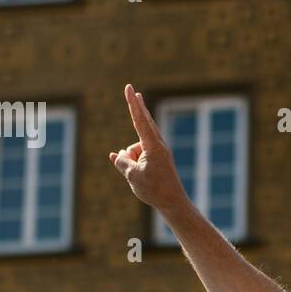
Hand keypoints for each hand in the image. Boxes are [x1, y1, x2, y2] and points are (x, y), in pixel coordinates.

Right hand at [110, 84, 189, 217]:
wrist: (173, 202)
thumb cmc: (154, 189)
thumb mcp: (132, 176)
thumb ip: (122, 162)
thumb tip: (117, 155)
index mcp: (154, 146)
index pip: (140, 120)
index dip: (132, 104)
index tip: (129, 89)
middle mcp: (158, 145)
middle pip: (142, 124)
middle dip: (136, 108)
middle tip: (132, 89)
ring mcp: (158, 151)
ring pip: (134, 148)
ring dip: (130, 159)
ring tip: (141, 177)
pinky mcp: (156, 158)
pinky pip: (137, 156)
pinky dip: (131, 161)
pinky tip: (121, 162)